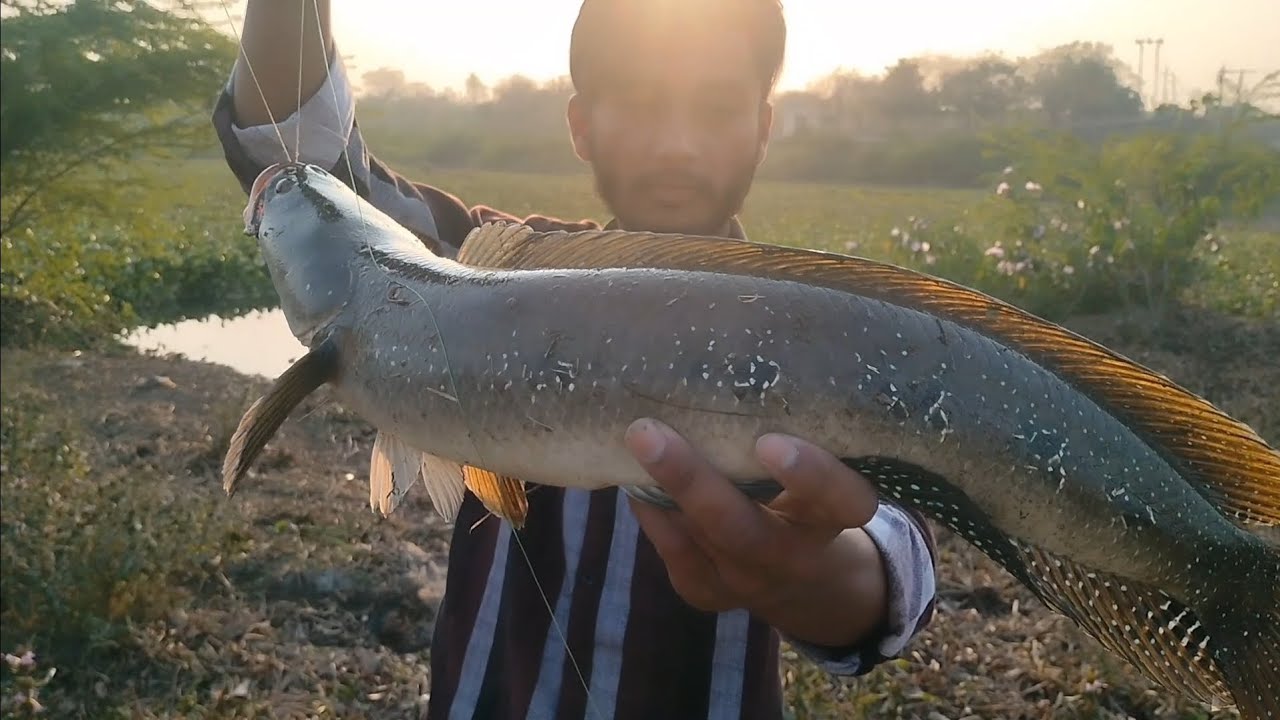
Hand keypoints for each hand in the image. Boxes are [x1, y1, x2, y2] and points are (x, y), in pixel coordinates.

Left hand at [623, 418, 889, 648]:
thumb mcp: (817, 470)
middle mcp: (794, 557)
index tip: (770, 442)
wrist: (800, 578)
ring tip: (634, 439)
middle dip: (694, 482)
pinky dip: (651, 509)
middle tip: (650, 433)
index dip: (811, 476)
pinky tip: (633, 473)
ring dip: (662, 488)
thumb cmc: (806, 495)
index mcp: (834, 517)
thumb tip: (725, 361)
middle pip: (745, 531)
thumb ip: (791, 429)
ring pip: (701, 540)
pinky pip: (673, 550)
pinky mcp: (706, 591)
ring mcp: (746, 582)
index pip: (843, 501)